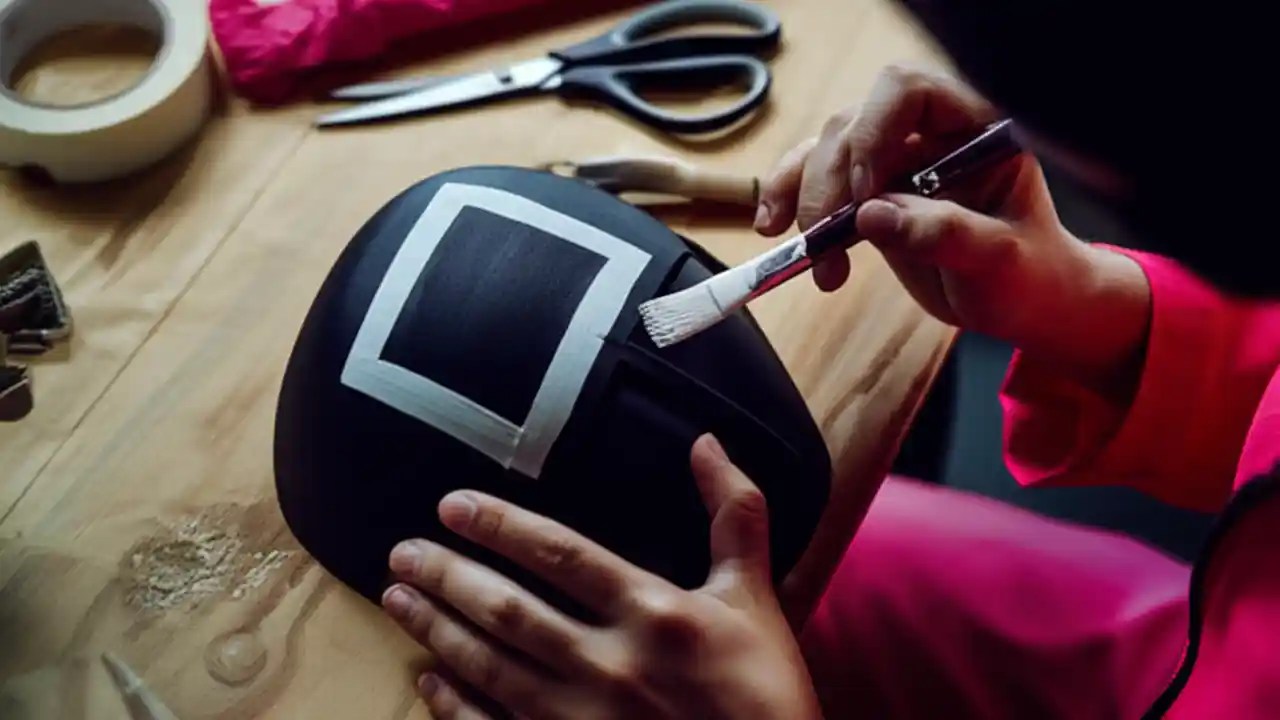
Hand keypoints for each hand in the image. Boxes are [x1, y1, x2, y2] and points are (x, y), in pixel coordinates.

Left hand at [381, 434, 822, 719]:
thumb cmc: (765, 691)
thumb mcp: (755, 597)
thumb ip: (735, 515)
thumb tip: (707, 442)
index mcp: (654, 613)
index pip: (562, 556)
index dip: (501, 526)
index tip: (452, 506)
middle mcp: (610, 666)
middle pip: (510, 611)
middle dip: (448, 578)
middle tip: (402, 554)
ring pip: (492, 667)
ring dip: (439, 630)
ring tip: (398, 600)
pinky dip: (455, 706)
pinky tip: (426, 680)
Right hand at [755, 65, 1149, 390]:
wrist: (1021, 302)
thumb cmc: (1028, 275)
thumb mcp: (998, 260)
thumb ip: (942, 233)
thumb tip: (868, 216)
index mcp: (974, 126)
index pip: (908, 91)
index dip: (874, 132)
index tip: (865, 194)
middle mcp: (929, 132)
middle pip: (853, 126)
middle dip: (829, 185)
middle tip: (826, 246)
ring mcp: (895, 161)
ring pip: (825, 152)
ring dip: (802, 199)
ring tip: (807, 253)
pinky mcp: (868, 192)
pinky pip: (816, 180)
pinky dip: (790, 201)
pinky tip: (773, 229)